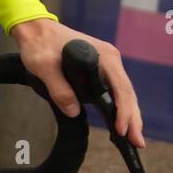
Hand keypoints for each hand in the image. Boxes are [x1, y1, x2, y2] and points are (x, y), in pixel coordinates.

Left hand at [10, 18, 145, 147]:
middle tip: (137, 143)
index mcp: (104, 56)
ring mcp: (107, 65)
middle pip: (127, 94)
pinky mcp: (100, 70)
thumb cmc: (40, 44)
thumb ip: (59, 88)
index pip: (121, 88)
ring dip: (128, 116)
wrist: (35, 29)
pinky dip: (118, 108)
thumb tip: (74, 112)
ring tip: (132, 139)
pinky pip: (113, 92)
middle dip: (133, 119)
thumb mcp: (44, 66)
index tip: (121, 129)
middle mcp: (110, 60)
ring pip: (123, 94)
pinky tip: (119, 123)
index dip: (123, 111)